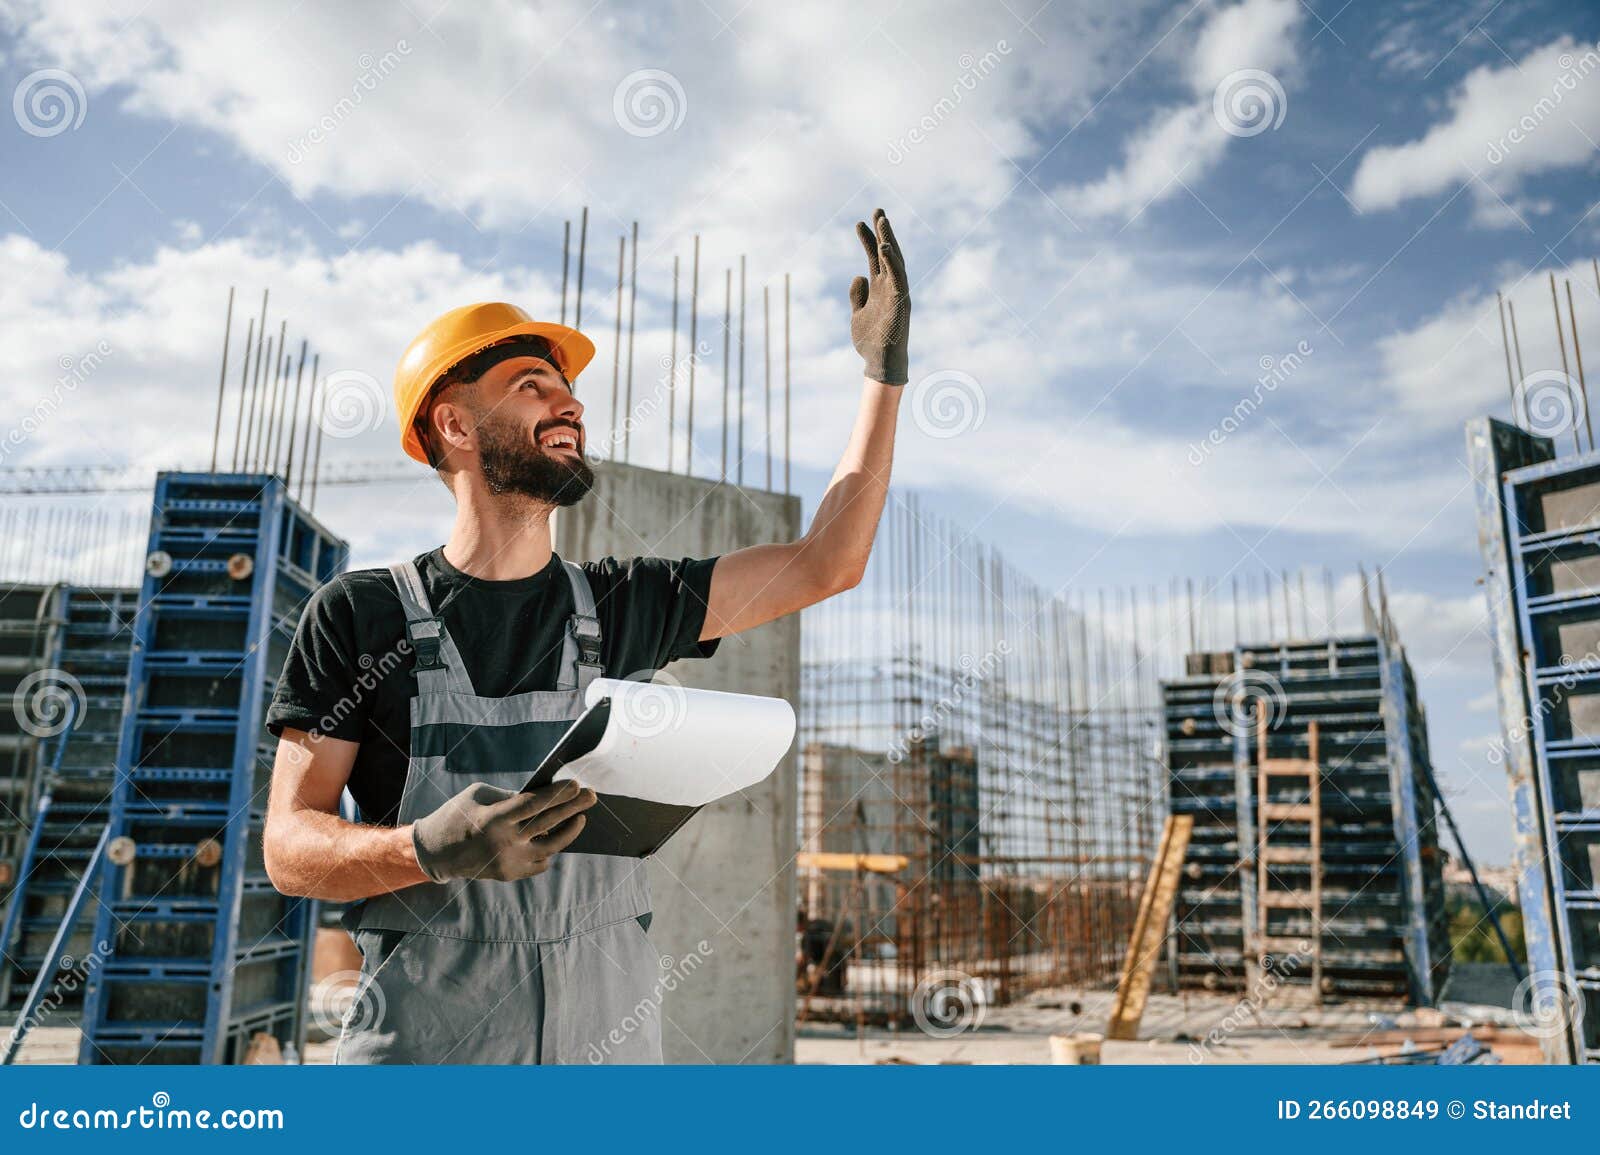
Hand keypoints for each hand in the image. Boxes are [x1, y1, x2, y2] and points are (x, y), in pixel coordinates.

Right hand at [411, 780, 594, 881]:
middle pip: (548, 823)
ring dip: (568, 832)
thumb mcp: (479, 796)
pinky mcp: (509, 874)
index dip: (557, 794)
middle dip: (573, 807)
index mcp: (494, 818)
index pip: (534, 804)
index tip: (576, 785)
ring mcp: (509, 861)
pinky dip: (548, 850)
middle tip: (591, 796)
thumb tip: (541, 796)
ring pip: (550, 848)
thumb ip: (510, 797)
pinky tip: (553, 839)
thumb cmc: (457, 815)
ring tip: (579, 818)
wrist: (435, 852)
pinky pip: (539, 863)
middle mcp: (504, 842)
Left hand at [849, 208, 910, 385]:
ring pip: (895, 261)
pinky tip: (885, 247)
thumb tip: (858, 275)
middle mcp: (890, 286)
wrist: (879, 363)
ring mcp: (897, 293)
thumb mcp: (857, 314)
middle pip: (888, 253)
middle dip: (883, 231)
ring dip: (889, 240)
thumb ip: (857, 295)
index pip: (875, 257)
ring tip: (882, 220)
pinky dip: (892, 262)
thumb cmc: (870, 342)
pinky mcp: (901, 302)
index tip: (860, 221)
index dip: (869, 239)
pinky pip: (898, 278)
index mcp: (879, 287)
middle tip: (878, 209)